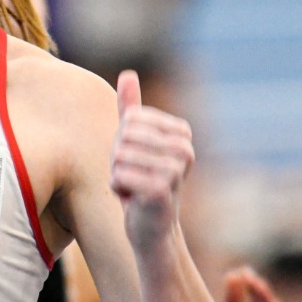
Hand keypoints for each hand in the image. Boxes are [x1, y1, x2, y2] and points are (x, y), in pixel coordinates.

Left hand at [111, 71, 195, 253]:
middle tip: (133, 176)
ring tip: (133, 186)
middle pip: (124, 136)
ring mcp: (175, 169)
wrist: (151, 227)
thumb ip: (131, 108)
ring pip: (119, 155)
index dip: (123, 140)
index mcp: (181, 133)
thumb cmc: (141, 181)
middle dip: (118, 158)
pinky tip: (133, 199)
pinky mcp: (161, 189)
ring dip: (117, 173)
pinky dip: (117, 189)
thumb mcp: (134, 142)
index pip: (130, 119)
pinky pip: (118, 175)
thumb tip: (127, 73)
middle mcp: (184, 148)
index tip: (137, 160)